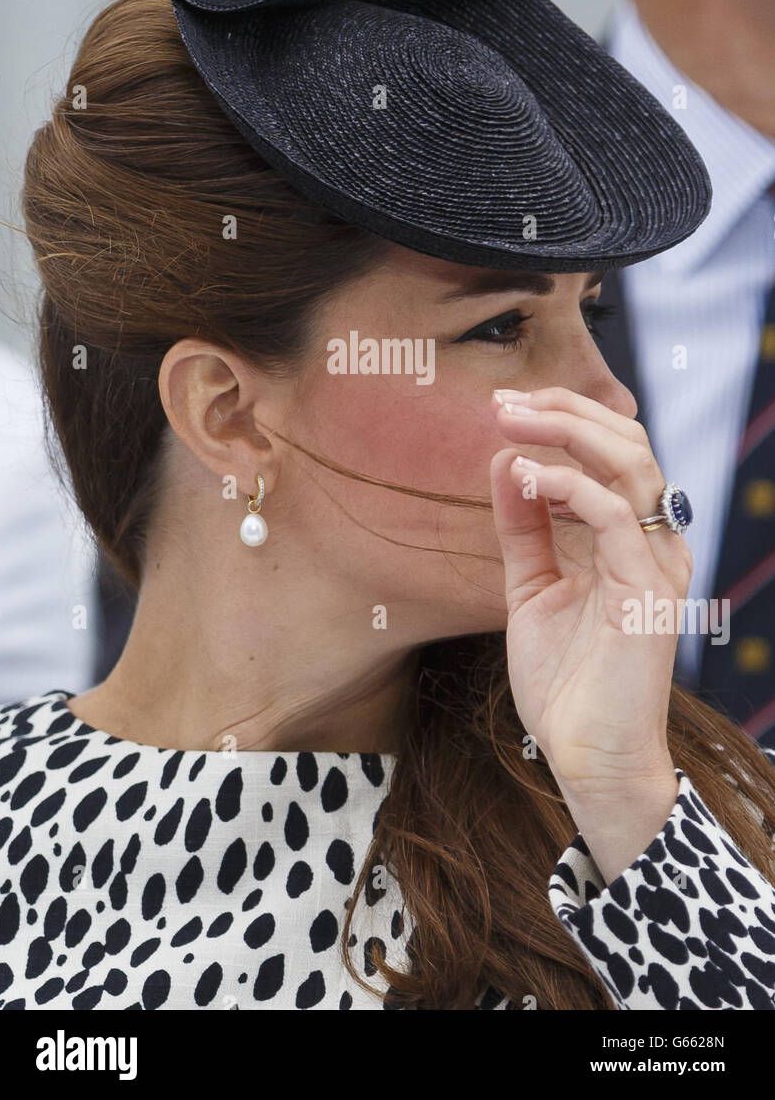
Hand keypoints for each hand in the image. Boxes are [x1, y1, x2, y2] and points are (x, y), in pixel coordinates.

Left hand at [489, 387, 688, 870]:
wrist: (587, 757)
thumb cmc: (566, 681)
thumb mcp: (532, 589)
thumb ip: (524, 529)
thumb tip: (504, 461)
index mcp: (631, 538)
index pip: (611, 451)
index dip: (561, 418)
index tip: (502, 407)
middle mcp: (653, 542)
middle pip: (627, 441)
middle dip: (564, 410)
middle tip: (504, 402)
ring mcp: (656, 563)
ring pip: (630, 463)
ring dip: (567, 431)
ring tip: (511, 422)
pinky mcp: (647, 591)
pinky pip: (614, 516)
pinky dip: (567, 486)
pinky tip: (522, 478)